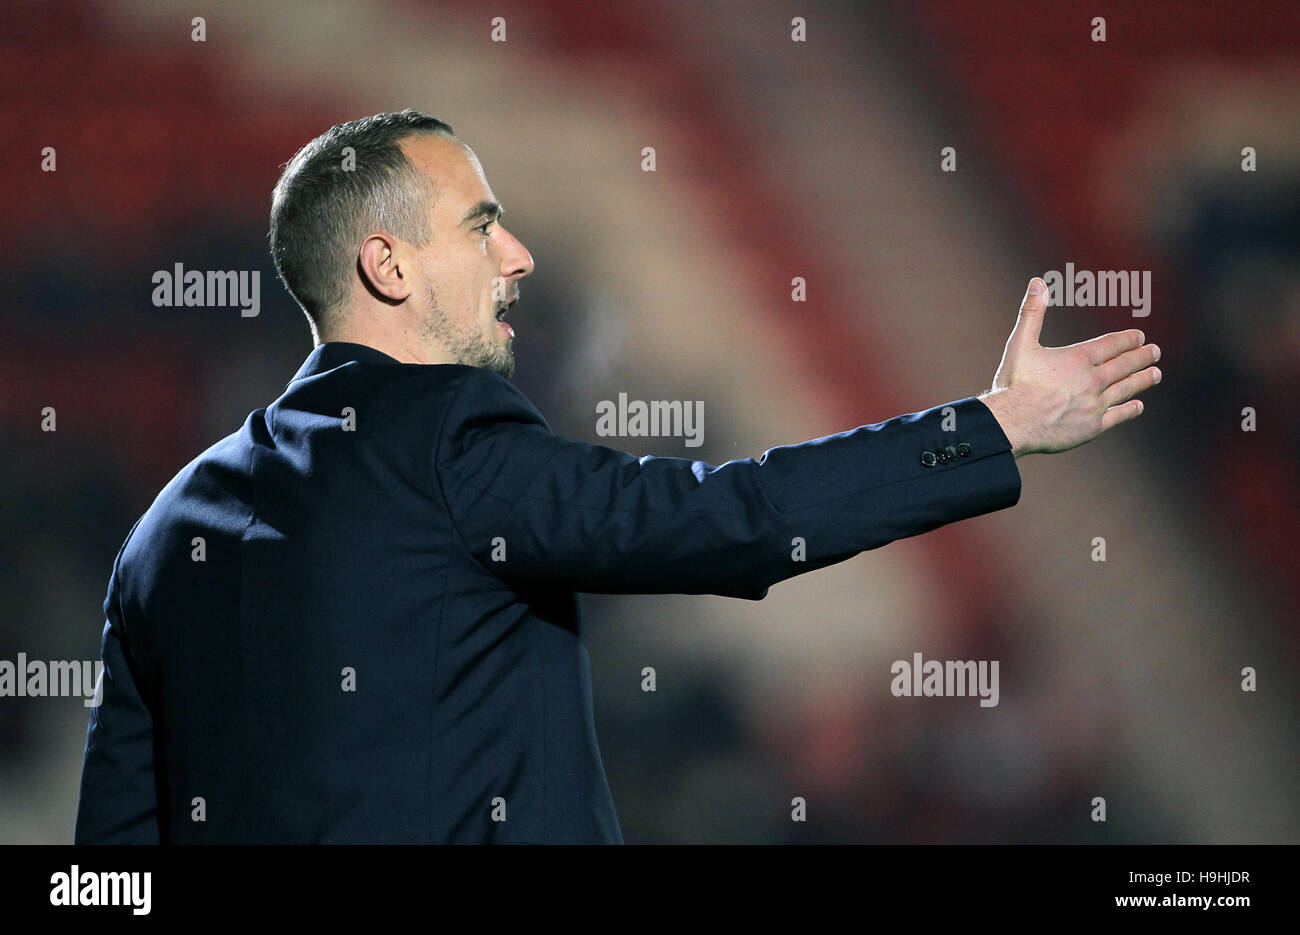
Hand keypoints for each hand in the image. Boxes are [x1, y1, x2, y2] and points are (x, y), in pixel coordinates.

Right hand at [979, 277, 1160, 456]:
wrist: (1013, 423)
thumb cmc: (1015, 383)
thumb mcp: (1020, 343)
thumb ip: (1032, 312)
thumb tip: (1037, 282)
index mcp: (1079, 358)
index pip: (1113, 344)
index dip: (1128, 339)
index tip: (1140, 336)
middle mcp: (1094, 380)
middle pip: (1126, 365)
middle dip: (1143, 356)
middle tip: (1156, 351)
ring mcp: (1096, 404)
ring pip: (1128, 389)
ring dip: (1144, 379)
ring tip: (1156, 374)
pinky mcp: (1092, 427)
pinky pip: (1118, 415)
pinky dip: (1131, 409)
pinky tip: (1138, 405)